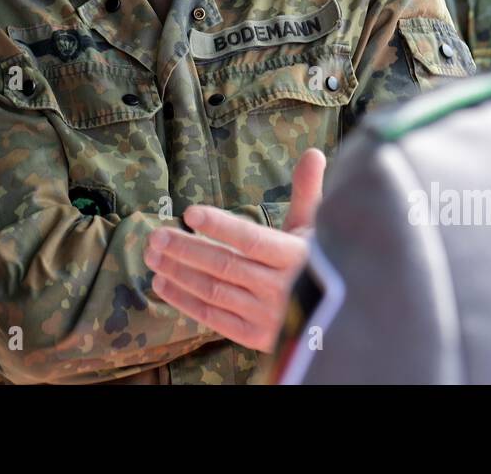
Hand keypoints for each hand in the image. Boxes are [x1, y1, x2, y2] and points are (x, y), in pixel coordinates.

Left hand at [144, 148, 325, 351]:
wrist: (338, 320)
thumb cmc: (323, 264)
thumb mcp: (317, 229)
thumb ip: (307, 192)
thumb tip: (314, 153)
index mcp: (296, 257)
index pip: (251, 239)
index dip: (220, 226)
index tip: (190, 213)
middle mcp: (281, 289)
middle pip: (224, 265)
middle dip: (185, 249)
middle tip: (156, 236)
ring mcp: (267, 316)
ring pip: (213, 291)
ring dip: (178, 272)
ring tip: (152, 256)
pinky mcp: (254, 337)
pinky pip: (212, 317)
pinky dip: (184, 300)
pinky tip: (162, 283)